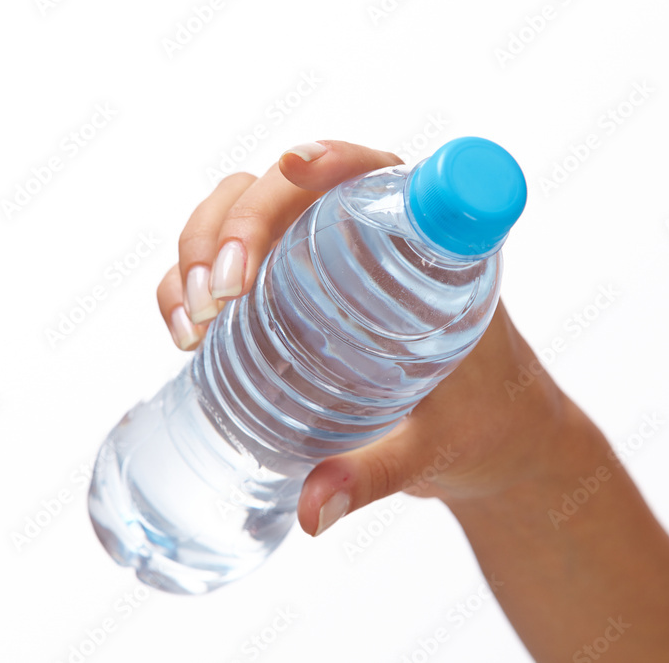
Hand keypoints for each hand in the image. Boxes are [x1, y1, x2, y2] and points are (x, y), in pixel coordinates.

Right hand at [156, 140, 580, 537]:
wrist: (484, 441)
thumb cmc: (481, 427)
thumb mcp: (434, 449)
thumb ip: (374, 475)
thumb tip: (312, 511)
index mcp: (426, 252)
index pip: (378, 175)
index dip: (336, 158)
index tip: (294, 168)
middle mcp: (363, 239)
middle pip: (286, 188)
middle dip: (237, 224)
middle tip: (221, 296)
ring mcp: (317, 263)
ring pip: (241, 212)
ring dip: (201, 248)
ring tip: (193, 320)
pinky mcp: (285, 294)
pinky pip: (225, 264)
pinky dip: (188, 283)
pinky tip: (183, 331)